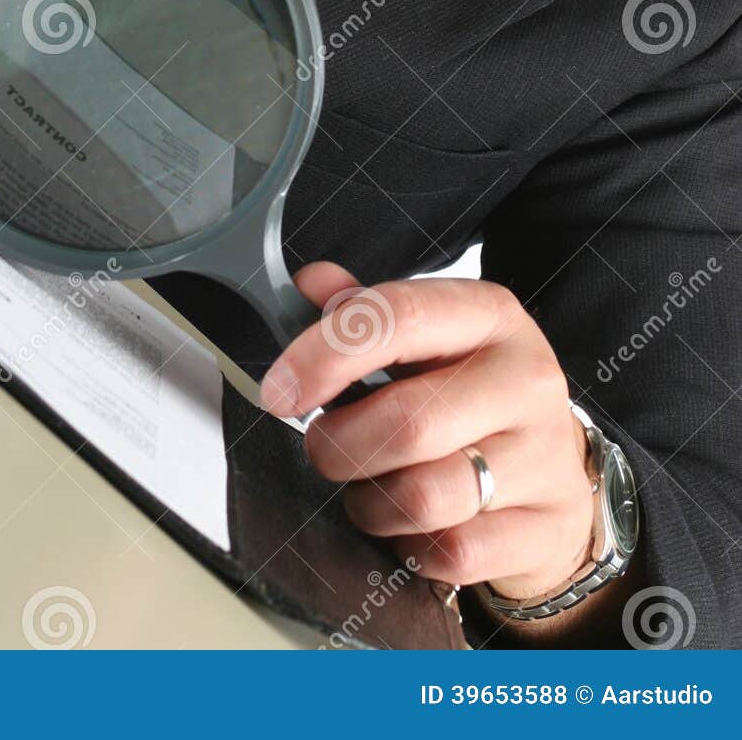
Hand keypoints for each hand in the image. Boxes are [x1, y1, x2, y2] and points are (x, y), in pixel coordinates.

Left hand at [260, 264, 593, 600]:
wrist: (555, 468)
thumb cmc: (469, 393)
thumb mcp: (424, 339)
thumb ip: (362, 310)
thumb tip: (310, 281)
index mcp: (489, 315)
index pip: (398, 317)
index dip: (324, 354)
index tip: (279, 391)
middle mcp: (526, 379)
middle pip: (405, 423)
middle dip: (339, 446)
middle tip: (326, 447)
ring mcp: (544, 458)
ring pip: (422, 498)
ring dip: (371, 503)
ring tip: (372, 487)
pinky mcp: (549, 527)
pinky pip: (452, 554)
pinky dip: (413, 547)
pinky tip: (415, 525)